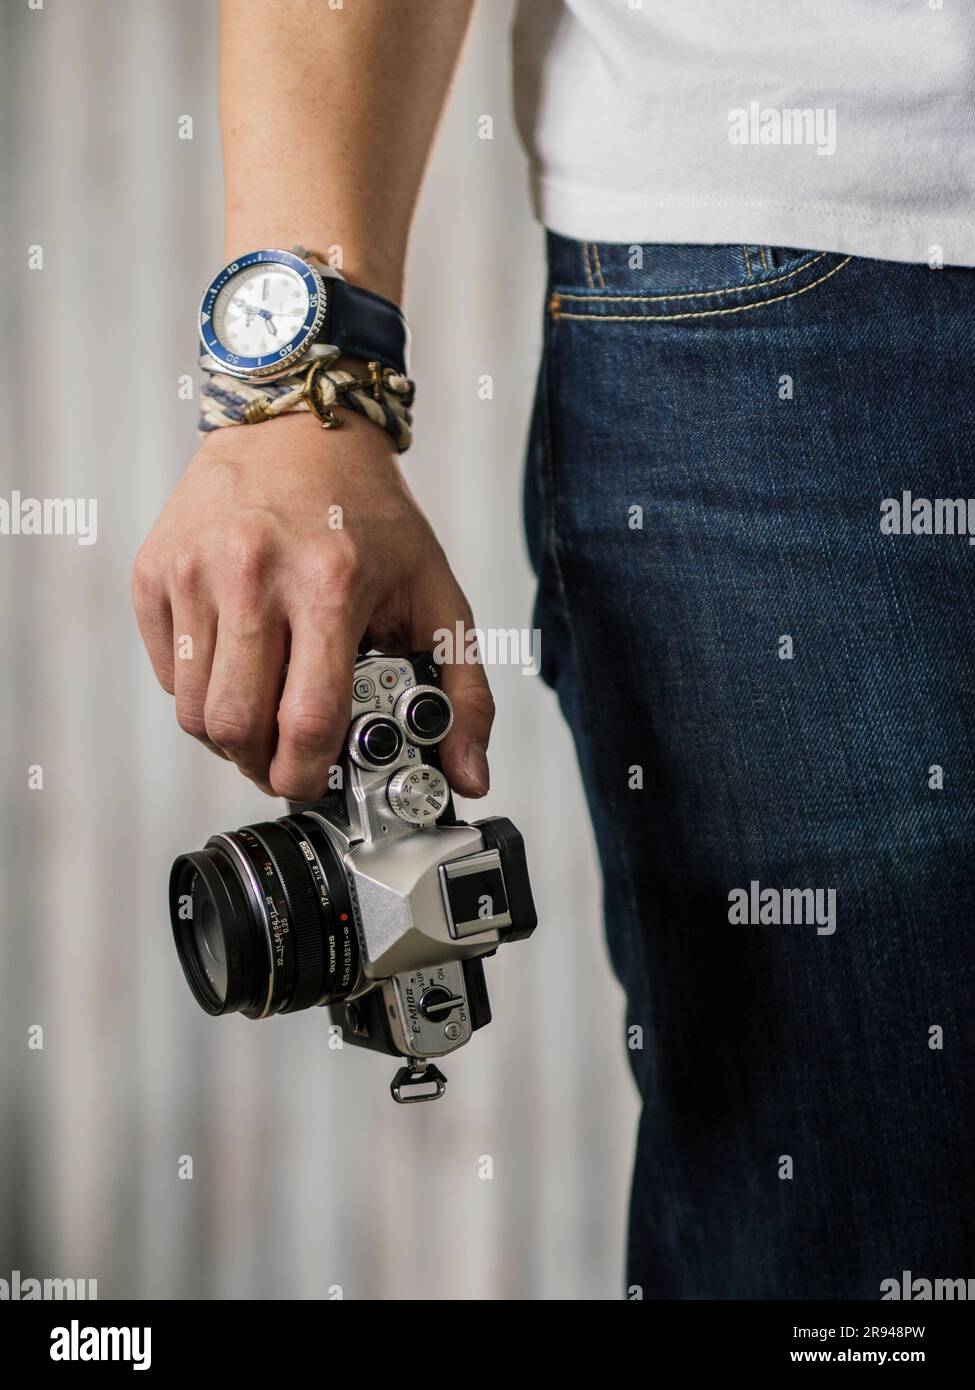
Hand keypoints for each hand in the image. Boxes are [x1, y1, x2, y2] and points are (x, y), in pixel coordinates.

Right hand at [132, 409, 493, 800]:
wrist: (296, 427)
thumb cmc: (369, 514)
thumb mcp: (435, 592)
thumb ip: (465, 691)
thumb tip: (469, 777)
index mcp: (329, 584)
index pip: (306, 720)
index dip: (307, 775)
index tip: (315, 781)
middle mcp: (252, 575)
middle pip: (235, 726)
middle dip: (261, 764)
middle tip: (285, 757)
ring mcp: (192, 572)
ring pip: (192, 711)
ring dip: (227, 736)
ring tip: (263, 714)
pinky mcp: (154, 571)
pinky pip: (167, 673)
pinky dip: (199, 691)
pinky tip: (236, 666)